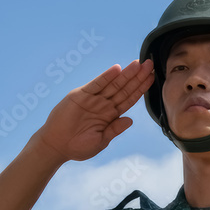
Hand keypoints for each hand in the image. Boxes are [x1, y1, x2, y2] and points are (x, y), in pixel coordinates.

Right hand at [35, 60, 154, 162]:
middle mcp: (104, 104)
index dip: (141, 89)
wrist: (57, 146)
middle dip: (138, 77)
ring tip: (139, 63)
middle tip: (150, 64)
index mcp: (111, 115)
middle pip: (124, 88)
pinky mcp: (80, 96)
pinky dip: (106, 77)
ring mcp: (93, 99)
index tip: (152, 78)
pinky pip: (96, 85)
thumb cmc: (79, 146)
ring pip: (113, 84)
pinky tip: (117, 69)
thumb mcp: (101, 141)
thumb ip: (114, 129)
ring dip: (126, 74)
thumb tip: (130, 120)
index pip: (129, 99)